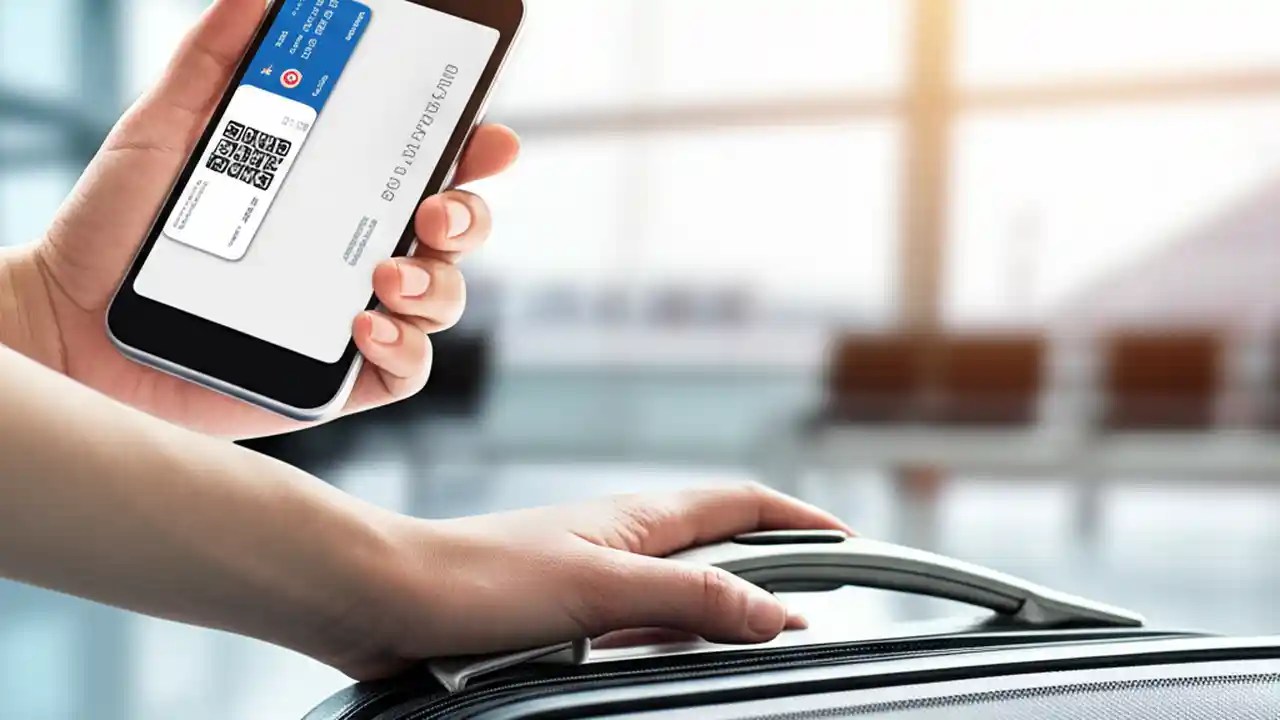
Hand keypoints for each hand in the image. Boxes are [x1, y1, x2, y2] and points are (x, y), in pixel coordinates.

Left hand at [0, 0, 518, 438]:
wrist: (72, 319)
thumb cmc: (119, 226)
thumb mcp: (166, 128)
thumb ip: (213, 60)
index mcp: (335, 193)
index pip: (425, 167)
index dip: (472, 153)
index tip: (489, 140)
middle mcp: (354, 250)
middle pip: (455, 232)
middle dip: (469, 218)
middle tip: (436, 212)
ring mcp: (353, 315)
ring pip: (444, 299)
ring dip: (438, 283)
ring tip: (386, 273)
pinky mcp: (339, 378)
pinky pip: (409, 368)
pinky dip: (405, 347)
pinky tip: (364, 326)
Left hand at [331, 485, 852, 680]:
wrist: (389, 596)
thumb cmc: (480, 577)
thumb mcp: (601, 590)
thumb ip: (690, 599)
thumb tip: (774, 611)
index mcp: (641, 520)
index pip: (743, 506)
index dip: (800, 520)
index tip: (849, 540)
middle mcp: (624, 541)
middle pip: (722, 546)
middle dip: (776, 566)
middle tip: (824, 595)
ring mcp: (595, 576)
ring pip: (684, 587)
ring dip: (728, 606)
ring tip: (772, 630)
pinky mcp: (565, 612)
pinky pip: (642, 621)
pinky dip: (677, 636)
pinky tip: (681, 654)